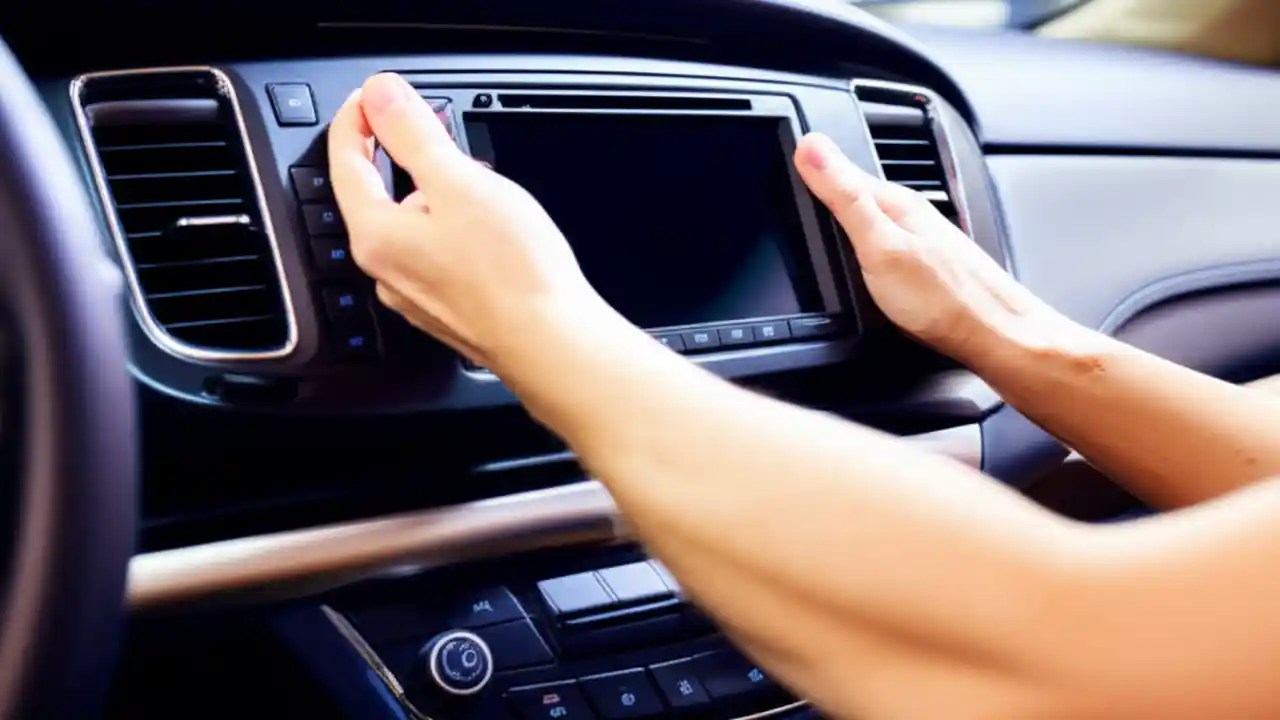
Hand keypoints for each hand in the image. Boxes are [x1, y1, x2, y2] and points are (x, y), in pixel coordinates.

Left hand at [327, 73, 608, 367]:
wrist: (552, 344)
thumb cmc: (513, 273)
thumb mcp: (460, 183)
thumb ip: (413, 135)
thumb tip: (380, 95)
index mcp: (377, 236)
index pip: (345, 163)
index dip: (355, 120)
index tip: (373, 95)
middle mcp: (386, 271)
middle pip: (375, 195)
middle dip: (396, 154)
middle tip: (421, 123)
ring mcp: (416, 295)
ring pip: (409, 226)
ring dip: (428, 191)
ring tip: (467, 174)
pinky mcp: (447, 310)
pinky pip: (434, 253)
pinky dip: (448, 225)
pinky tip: (483, 223)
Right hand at [793, 133, 1064, 365]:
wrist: (994, 334)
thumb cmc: (944, 298)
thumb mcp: (880, 245)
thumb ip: (844, 196)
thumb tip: (811, 145)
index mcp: (893, 201)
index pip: (838, 169)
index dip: (806, 163)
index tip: (779, 157)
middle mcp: (907, 214)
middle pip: (853, 192)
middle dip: (823, 186)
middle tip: (790, 178)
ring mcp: (914, 238)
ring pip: (867, 217)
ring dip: (841, 212)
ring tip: (815, 207)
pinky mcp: (918, 264)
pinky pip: (879, 241)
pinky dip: (858, 241)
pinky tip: (853, 255)